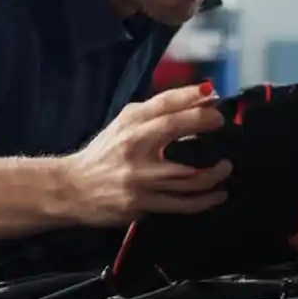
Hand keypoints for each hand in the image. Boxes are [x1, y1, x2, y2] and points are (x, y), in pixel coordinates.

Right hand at [59, 84, 230, 226]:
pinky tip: (218, 194)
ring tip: (226, 167)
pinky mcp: (142, 204)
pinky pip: (182, 204)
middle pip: (174, 128)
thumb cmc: (102, 156)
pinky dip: (205, 200)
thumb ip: (156, 115)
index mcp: (129, 124)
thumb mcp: (124, 126)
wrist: (71, 190)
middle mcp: (133, 146)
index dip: (190, 96)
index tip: (213, 95)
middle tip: (222, 124)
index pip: (163, 103)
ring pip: (187, 174)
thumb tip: (200, 100)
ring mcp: (139, 177)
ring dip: (215, 171)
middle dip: (204, 122)